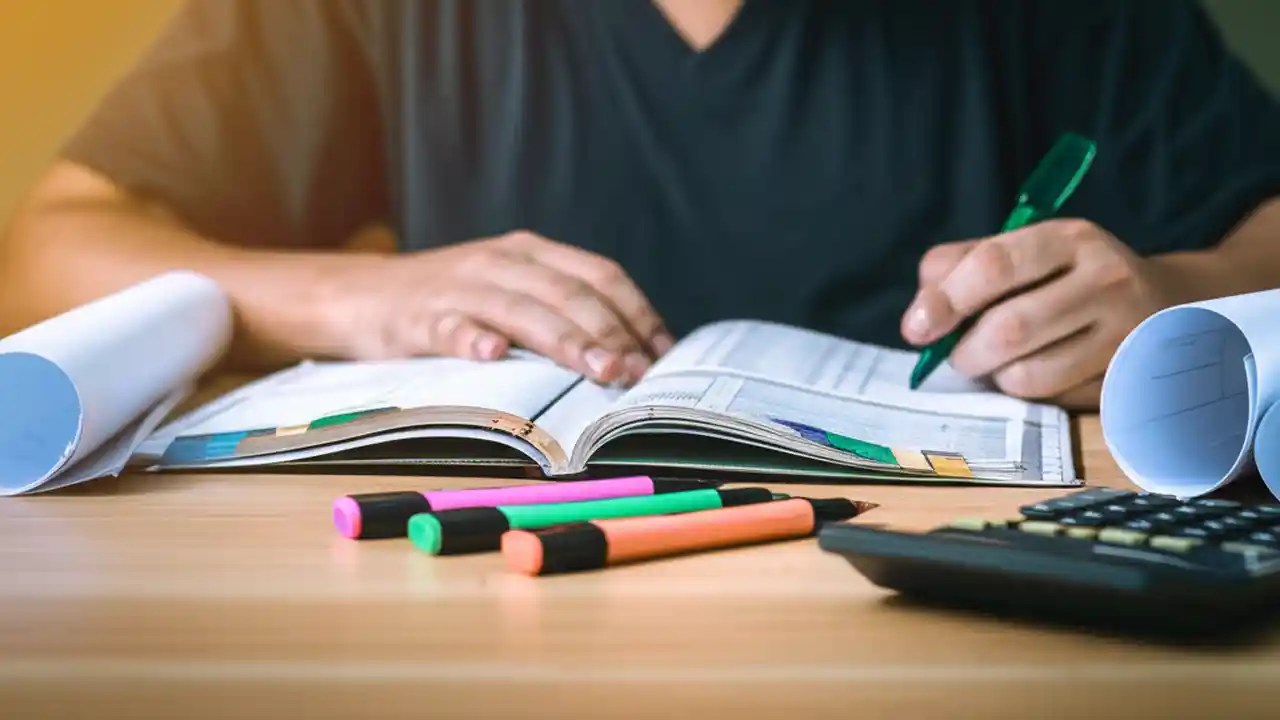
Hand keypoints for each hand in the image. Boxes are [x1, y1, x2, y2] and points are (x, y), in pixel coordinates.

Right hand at [315, 230, 672, 383]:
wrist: (361, 295)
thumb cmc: (452, 303)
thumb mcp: (512, 292)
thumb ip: (563, 311)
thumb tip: (633, 355)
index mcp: (533, 253)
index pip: (600, 275)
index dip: (637, 313)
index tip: (662, 355)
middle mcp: (502, 262)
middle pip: (570, 294)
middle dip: (611, 334)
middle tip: (637, 374)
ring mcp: (461, 288)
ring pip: (523, 310)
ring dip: (566, 341)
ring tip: (600, 370)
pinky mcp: (419, 317)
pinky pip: (451, 327)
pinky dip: (473, 339)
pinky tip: (493, 355)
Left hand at [901, 220, 1195, 407]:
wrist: (1165, 305)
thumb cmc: (1069, 278)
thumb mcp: (1022, 252)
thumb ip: (960, 266)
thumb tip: (921, 309)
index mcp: (1070, 239)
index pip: (995, 265)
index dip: (946, 300)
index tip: (915, 328)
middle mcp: (1105, 280)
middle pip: (1007, 328)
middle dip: (965, 351)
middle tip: (958, 355)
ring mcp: (1124, 334)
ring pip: (1027, 376)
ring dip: (996, 378)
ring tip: (1001, 363)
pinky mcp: (1127, 380)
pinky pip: (1053, 401)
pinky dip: (1029, 395)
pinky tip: (1041, 374)